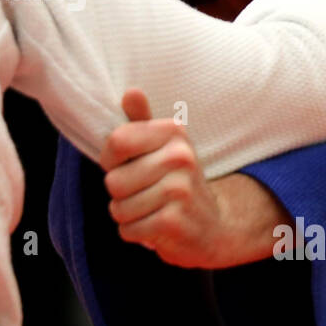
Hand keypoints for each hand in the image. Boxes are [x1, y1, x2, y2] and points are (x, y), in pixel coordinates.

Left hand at [100, 88, 259, 267]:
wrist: (214, 224)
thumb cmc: (176, 181)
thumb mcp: (162, 147)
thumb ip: (140, 121)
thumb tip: (131, 92)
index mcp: (173, 132)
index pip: (116, 141)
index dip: (111, 159)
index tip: (128, 164)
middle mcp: (180, 157)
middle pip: (113, 180)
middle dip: (121, 194)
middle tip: (146, 193)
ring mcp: (179, 190)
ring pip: (118, 208)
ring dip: (128, 215)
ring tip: (152, 209)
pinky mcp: (174, 222)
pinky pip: (128, 230)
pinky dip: (136, 233)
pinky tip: (156, 226)